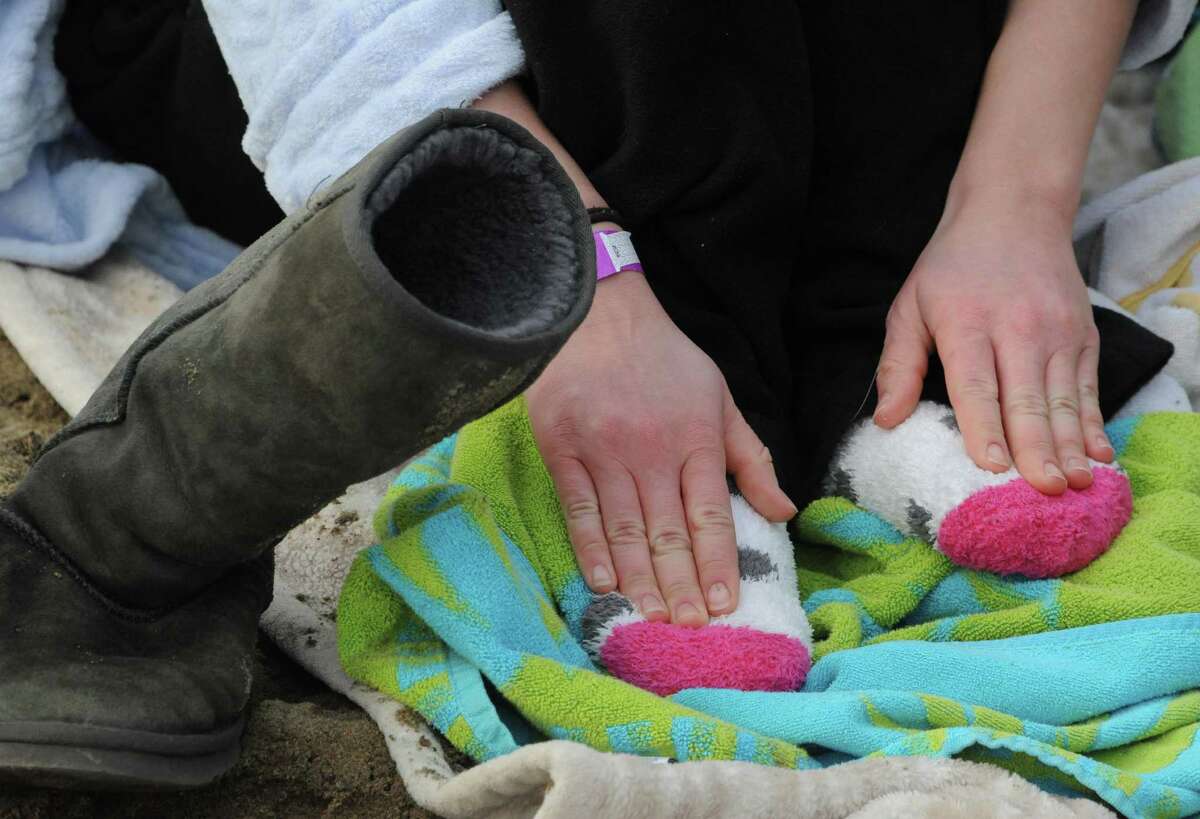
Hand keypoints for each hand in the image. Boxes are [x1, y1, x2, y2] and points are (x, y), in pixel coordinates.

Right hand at [526, 269, 796, 625]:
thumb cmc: (666, 359)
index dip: (719, 562)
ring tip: (652, 617)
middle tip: (689, 627)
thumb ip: (751, 458)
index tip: (725, 605)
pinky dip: (591, 548)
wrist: (599, 313)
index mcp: (694, 440)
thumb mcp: (721, 399)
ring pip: (625, 529)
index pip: (710, 515)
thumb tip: (785, 511)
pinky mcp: (562, 450)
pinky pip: (579, 509)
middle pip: (668, 532)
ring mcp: (603, 452)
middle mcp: (651, 452)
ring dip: (639, 578)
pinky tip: (603, 581)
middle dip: (681, 584)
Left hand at [875, 189, 1112, 493]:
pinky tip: (1098, 455)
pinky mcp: (1084, 334)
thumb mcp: (909, 305)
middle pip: (1027, 399)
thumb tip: (886, 421)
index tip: (993, 467)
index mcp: (968, 323)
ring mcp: (1058, 332)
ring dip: (1070, 447)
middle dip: (1037, 450)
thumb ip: (899, 364)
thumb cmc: (952, 267)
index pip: (977, 385)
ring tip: (1074, 486)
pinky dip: (1093, 423)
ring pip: (1064, 399)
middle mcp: (1019, 328)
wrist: (1014, 210)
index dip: (985, 427)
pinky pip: (1088, 387)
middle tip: (1044, 492)